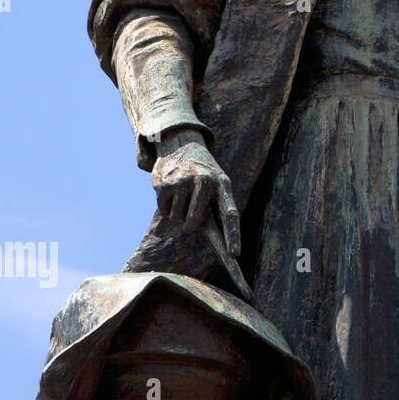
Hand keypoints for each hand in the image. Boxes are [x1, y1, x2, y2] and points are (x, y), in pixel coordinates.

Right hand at [151, 127, 240, 255]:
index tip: (234, 256)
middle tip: (190, 221)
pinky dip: (165, 207)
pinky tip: (170, 191)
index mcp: (223, 184)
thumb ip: (215, 208)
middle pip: (195, 221)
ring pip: (177, 218)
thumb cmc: (204, 174)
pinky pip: (164, 211)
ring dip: (177, 212)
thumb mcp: (216, 184)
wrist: (181, 143)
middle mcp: (205, 181)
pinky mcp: (164, 182)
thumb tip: (216, 242)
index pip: (230, 214)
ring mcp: (183, 181)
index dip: (233, 236)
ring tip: (182, 193)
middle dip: (190, 225)